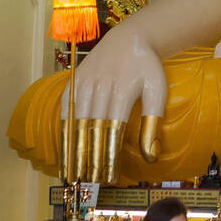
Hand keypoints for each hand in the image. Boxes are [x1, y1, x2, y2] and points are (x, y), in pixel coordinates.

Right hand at [59, 22, 165, 183]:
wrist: (130, 38)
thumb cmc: (147, 67)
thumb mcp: (157, 90)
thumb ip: (153, 122)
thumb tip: (151, 156)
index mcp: (123, 90)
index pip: (113, 130)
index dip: (109, 155)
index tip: (109, 177)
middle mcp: (101, 86)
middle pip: (93, 129)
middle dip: (91, 157)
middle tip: (90, 182)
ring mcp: (85, 82)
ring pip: (77, 121)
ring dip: (74, 148)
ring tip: (73, 173)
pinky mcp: (75, 80)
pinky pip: (65, 109)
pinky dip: (63, 131)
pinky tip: (63, 149)